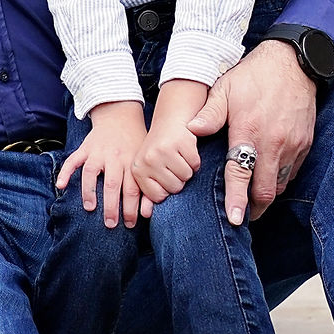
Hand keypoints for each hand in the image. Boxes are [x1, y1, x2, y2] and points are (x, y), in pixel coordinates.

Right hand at [56, 99, 145, 228]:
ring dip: (89, 191)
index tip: (129, 224)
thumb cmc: (135, 142)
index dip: (131, 209)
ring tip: (89, 208)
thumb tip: (147, 213)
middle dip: (111, 206)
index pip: (132, 189)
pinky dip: (65, 172)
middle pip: (112, 184)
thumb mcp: (144, 161)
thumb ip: (145, 185)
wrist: (120, 115)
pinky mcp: (85, 148)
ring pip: (91, 172)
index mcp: (131, 162)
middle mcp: (114, 157)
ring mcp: (98, 152)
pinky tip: (60, 185)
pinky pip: (73, 160)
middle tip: (110, 224)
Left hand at [131, 80, 207, 214]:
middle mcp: (148, 160)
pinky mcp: (179, 142)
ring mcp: (163, 151)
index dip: (167, 189)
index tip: (166, 176)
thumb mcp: (150, 169)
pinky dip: (195, 158)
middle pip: (174, 188)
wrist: (172, 117)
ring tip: (179, 155)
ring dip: (188, 168)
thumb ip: (149, 192)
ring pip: (186, 176)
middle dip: (179, 178)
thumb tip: (145, 216)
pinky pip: (195, 164)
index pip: (159, 197)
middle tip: (174, 162)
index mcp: (138, 169)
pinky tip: (187, 147)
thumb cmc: (162, 148)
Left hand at [187, 40, 316, 226]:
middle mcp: (273, 143)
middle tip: (241, 214)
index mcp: (249, 131)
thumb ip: (210, 113)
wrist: (293, 63)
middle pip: (266, 191)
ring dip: (266, 195)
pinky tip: (267, 177)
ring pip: (280, 185)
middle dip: (253, 207)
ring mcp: (292, 146)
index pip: (241, 174)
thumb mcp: (225, 88)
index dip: (237, 199)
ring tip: (252, 199)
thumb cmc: (253, 76)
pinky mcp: (305, 144)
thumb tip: (191, 131)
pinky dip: (280, 180)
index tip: (235, 219)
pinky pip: (292, 172)